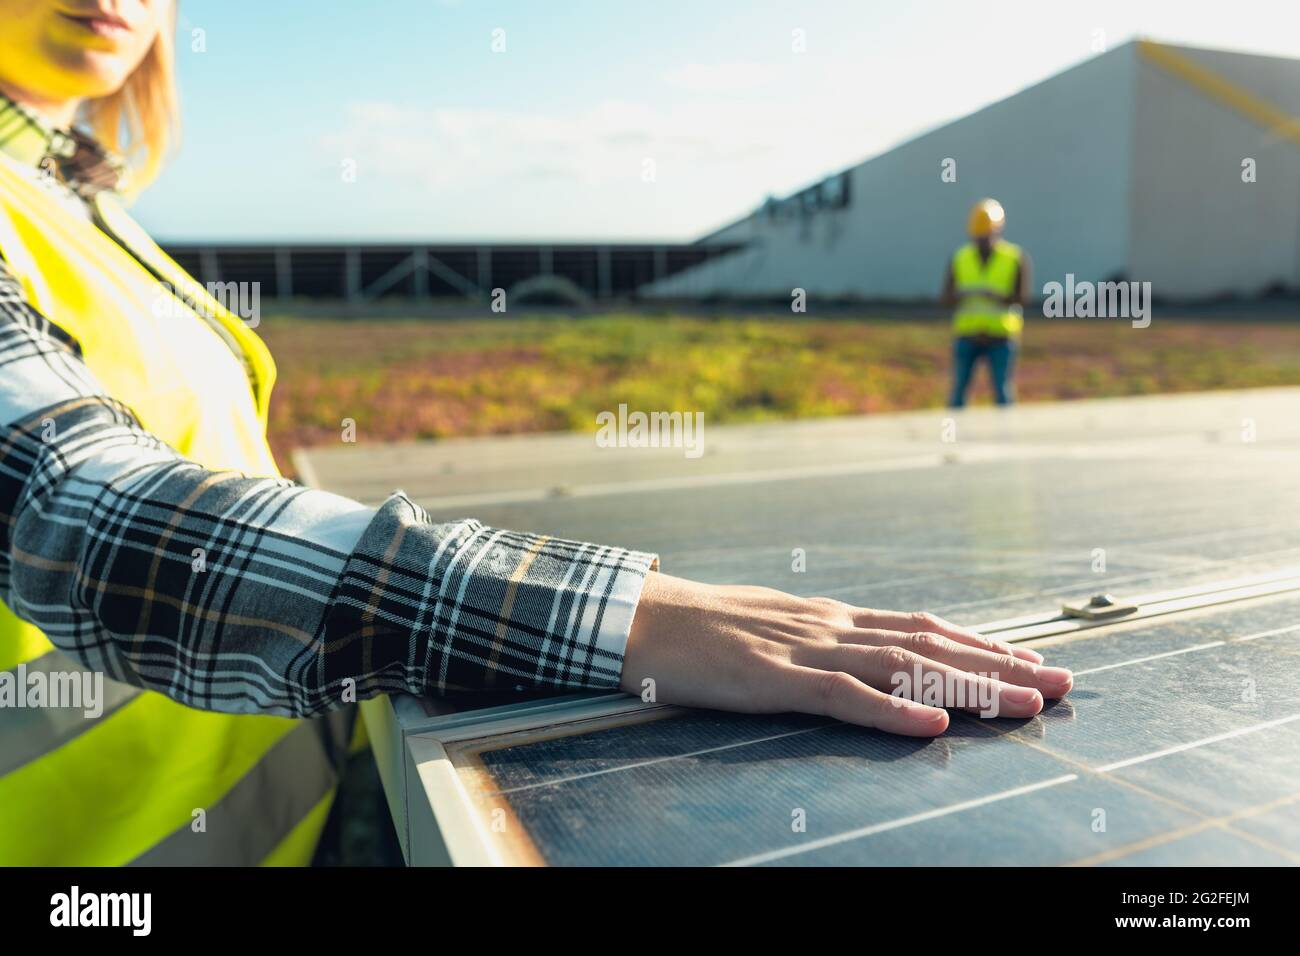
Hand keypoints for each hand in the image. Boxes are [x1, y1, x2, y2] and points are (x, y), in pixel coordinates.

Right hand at [621, 572, 1071, 735]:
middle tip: (1059, 682)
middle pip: (931, 645)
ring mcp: (806, 650)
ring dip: (968, 688)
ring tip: (1023, 704)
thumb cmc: (703, 627)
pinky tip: (932, 726)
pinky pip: (844, 697)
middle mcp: (832, 627)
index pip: (922, 628)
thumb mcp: (773, 626)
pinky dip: (893, 712)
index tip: (1030, 658)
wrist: (643, 617)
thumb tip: (859, 654)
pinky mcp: (775, 680)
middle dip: (999, 665)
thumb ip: (818, 640)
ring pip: (904, 668)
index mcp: (832, 618)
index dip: (980, 644)